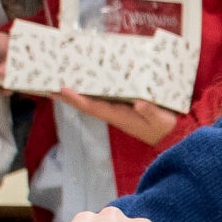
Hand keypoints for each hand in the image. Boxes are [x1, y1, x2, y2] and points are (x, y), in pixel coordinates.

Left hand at [55, 89, 177, 146]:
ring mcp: (117, 112)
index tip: (62, 90)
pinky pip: (101, 100)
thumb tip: (138, 102)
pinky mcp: (122, 109)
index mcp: (120, 116)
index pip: (94, 107)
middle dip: (68, 97)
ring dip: (75, 95)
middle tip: (48, 86)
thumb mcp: (161, 119)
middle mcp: (114, 114)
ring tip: (59, 84)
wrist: (172, 137)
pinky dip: (89, 93)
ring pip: (91, 102)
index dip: (77, 99)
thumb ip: (150, 111)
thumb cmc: (166, 128)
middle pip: (86, 105)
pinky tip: (84, 86)